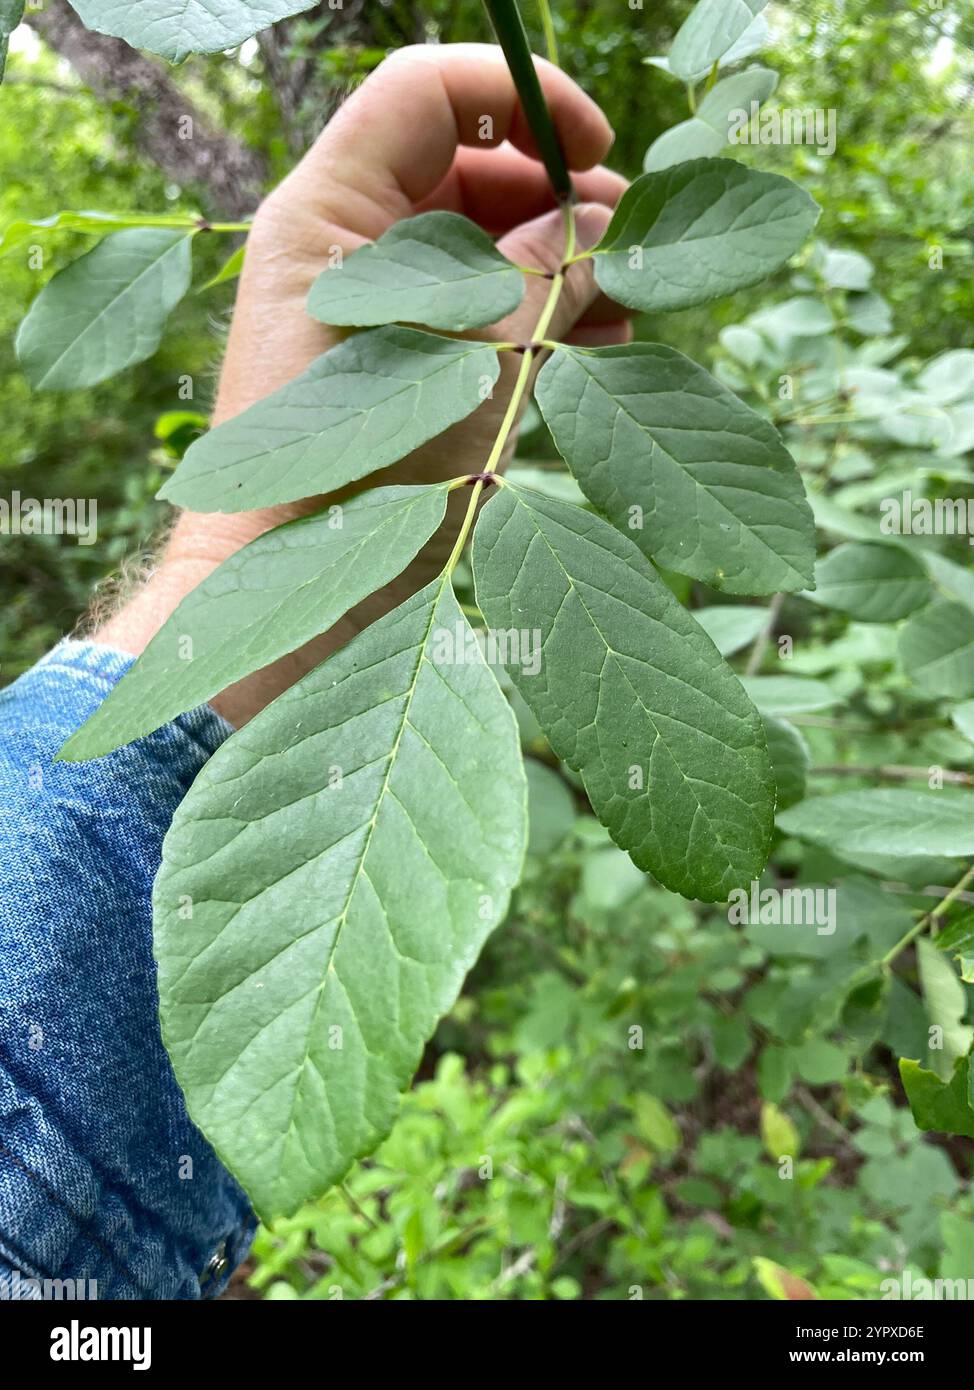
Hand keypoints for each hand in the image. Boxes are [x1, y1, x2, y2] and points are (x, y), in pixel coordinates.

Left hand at [97, 43, 628, 725]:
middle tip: (633, 240)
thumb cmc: (360, 490)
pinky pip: (476, 309)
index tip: (600, 147)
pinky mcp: (400, 366)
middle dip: (558, 194)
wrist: (299, 603)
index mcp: (328, 218)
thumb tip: (606, 225)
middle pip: (464, 167)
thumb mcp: (469, 370)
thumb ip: (540, 281)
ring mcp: (371, 309)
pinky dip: (537, 316)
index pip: (426, 93)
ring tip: (630, 307)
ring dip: (559, 261)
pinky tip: (600, 346)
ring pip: (479, 244)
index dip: (521, 96)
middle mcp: (344, 249)